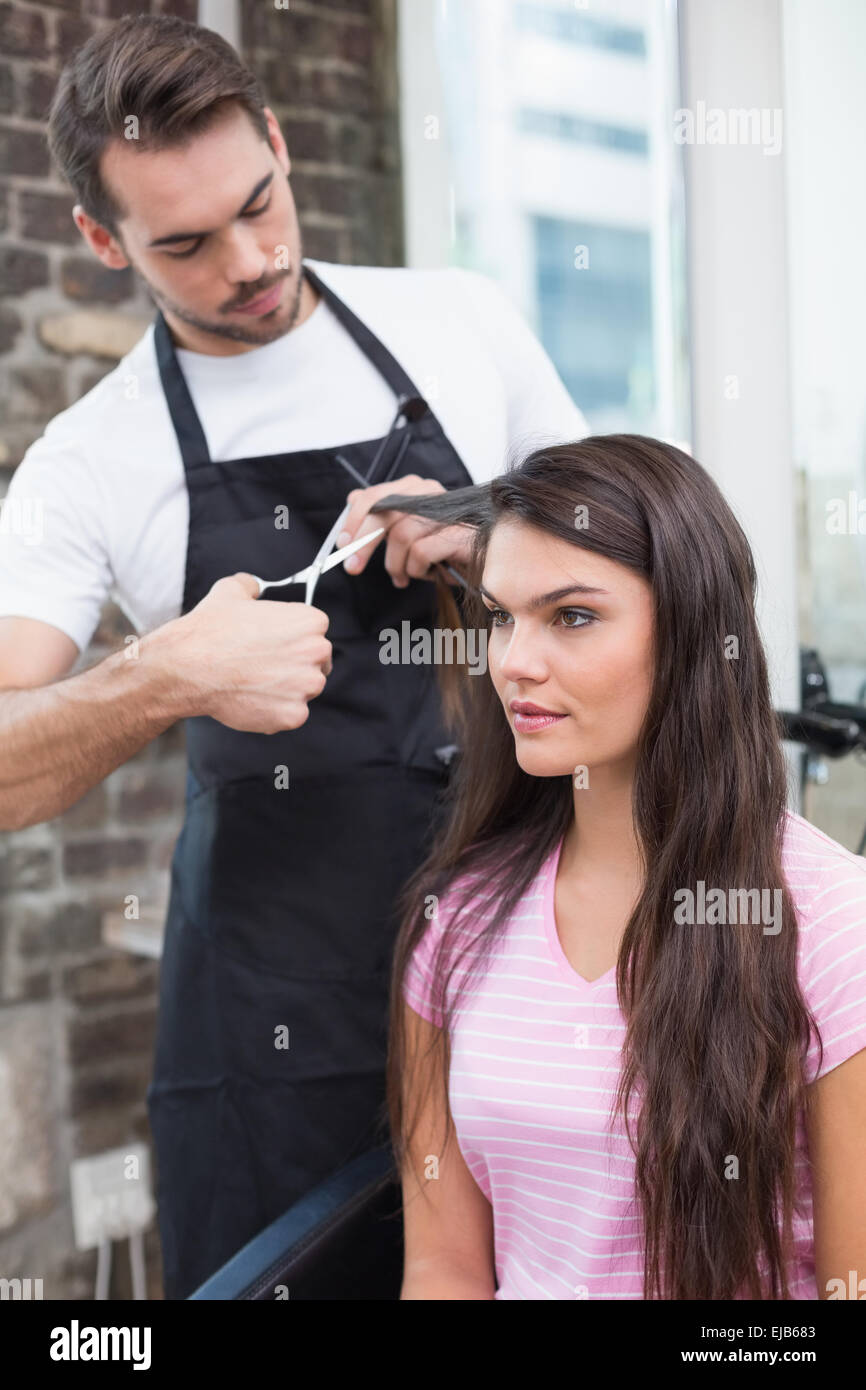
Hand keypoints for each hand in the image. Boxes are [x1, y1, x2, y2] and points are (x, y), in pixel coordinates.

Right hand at [161, 573, 332, 732]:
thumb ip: (249, 585)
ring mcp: (306, 686)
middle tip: (264, 666)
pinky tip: (252, 700)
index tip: (276, 645)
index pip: (315, 632)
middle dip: (295, 665)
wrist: (188, 667)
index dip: (293, 639)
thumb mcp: (229, 592)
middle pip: (316, 662)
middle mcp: (315, 652)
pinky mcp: (294, 715)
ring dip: (286, 689)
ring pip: (305, 689)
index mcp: (309, 621)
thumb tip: (252, 585)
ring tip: (255, 683)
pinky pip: (293, 715)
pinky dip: (275, 712)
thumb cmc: (210, 631)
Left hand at [334, 476, 474, 587]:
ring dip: (396, 564)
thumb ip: (383, 515)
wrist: (485, 563)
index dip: (354, 521)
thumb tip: (353, 499)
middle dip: (364, 544)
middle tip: (353, 567)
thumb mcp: (408, 532)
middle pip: (384, 513)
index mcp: (415, 488)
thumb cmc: (442, 549)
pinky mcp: (459, 534)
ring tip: (403, 576)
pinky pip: (422, 552)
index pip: (375, 496)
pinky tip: (424, 573)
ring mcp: (447, 512)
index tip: (342, 544)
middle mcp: (430, 493)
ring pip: (402, 536)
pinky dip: (417, 568)